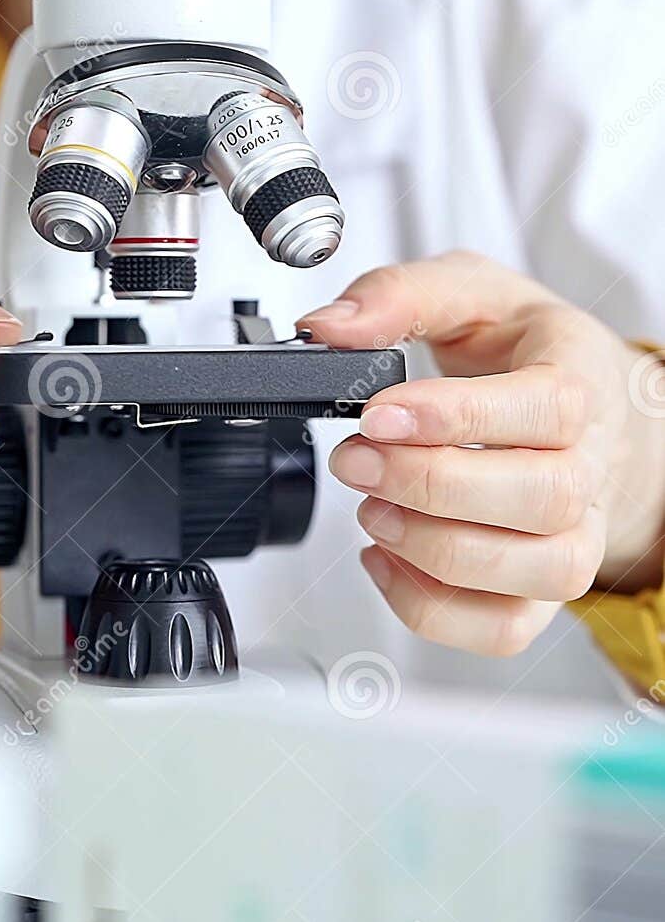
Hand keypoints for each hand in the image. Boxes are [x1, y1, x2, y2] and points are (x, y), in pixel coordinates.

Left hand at [299, 251, 664, 657]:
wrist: (589, 406)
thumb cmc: (528, 351)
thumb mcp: (470, 293)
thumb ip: (400, 295)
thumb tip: (331, 325)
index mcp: (579, 380)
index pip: (545, 409)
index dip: (456, 417)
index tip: (377, 413)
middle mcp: (590, 465)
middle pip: (542, 497)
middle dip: (430, 486)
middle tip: (357, 460)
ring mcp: (573, 534)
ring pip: (534, 572)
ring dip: (435, 551)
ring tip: (373, 510)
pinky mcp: (541, 589)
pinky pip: (504, 628)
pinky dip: (434, 609)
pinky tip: (388, 557)